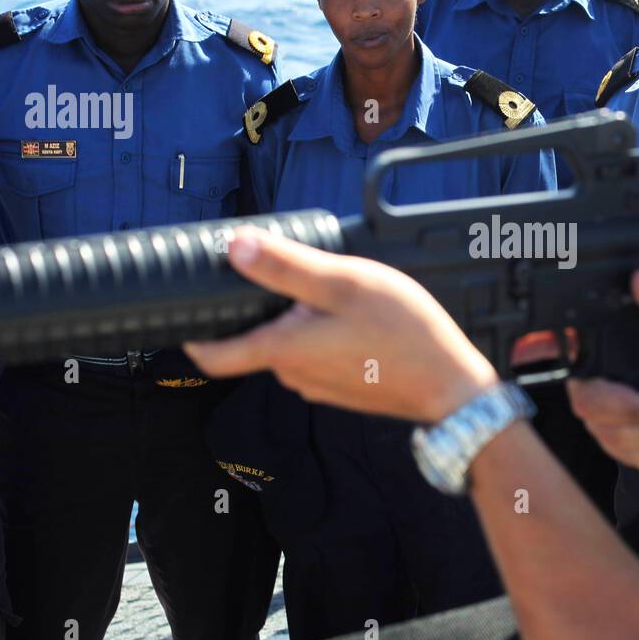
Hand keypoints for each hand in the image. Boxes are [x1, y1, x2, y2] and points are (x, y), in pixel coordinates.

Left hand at [184, 227, 498, 423]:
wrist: (453, 387)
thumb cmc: (404, 333)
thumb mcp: (345, 283)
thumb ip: (287, 267)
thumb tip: (234, 248)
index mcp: (282, 349)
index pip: (212, 354)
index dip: (192, 332)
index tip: (185, 308)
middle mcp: (292, 375)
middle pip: (257, 339)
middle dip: (267, 308)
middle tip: (298, 275)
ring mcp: (318, 387)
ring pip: (291, 347)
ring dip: (302, 322)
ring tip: (340, 297)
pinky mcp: (343, 391)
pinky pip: (318, 358)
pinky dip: (326, 338)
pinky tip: (360, 324)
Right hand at [567, 270, 638, 470]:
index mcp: (600, 347)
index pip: (570, 358)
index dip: (555, 360)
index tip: (596, 375)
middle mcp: (595, 381)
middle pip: (591, 405)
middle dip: (637, 413)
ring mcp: (605, 415)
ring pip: (611, 436)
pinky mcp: (621, 442)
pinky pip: (629, 458)